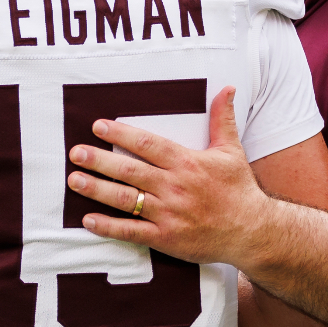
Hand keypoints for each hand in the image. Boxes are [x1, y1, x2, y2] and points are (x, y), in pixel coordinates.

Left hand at [68, 86, 272, 265]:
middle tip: (76, 153)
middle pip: (130, 171)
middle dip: (100, 161)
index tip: (98, 127)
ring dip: (97, 190)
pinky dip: (109, 227)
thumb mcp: (232, 151)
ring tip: (74, 180)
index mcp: (187, 163)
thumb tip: (227, 88)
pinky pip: (132, 232)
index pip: (147, 144)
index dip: (121, 135)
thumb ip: (223, 119)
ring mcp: (169, 214)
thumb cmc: (239, 189)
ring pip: (126, 200)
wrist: (253, 231)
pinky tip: (88, 220)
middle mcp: (175, 187)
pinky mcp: (166, 238)